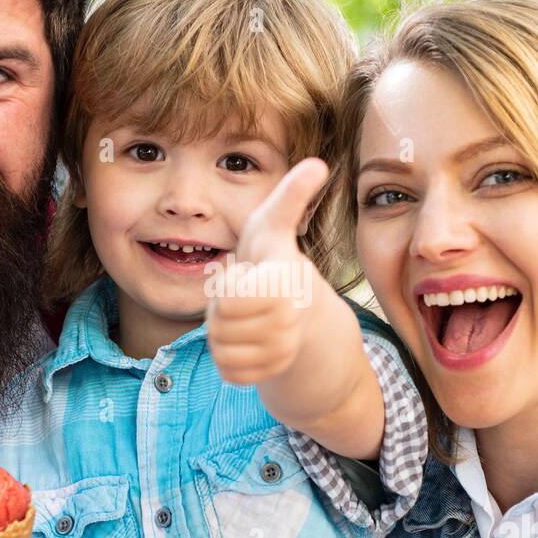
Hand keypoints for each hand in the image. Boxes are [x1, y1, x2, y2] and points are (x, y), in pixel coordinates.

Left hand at [206, 158, 330, 385]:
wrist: (296, 314)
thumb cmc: (275, 261)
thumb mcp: (276, 224)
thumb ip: (291, 195)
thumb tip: (317, 162)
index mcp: (285, 285)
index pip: (232, 299)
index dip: (228, 287)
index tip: (247, 275)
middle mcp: (287, 322)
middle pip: (220, 326)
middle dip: (220, 311)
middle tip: (240, 298)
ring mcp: (280, 352)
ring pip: (222, 350)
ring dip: (222, 335)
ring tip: (242, 318)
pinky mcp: (269, 375)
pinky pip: (229, 373)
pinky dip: (228, 360)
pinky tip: (244, 343)